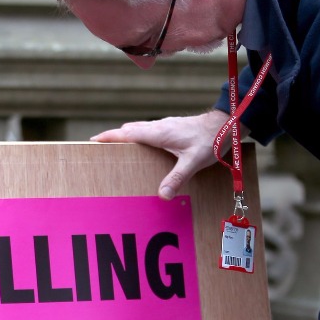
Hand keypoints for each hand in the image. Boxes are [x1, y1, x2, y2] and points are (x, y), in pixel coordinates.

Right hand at [93, 110, 228, 199]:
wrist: (225, 124)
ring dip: (126, 135)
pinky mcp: (172, 127)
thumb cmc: (211, 140)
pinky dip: (138, 135)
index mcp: (159, 133)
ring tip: (117, 146)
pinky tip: (143, 145)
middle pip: (129, 129)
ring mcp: (165, 125)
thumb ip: (177, 178)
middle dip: (113, 136)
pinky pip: (148, 130)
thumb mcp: (193, 161)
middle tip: (99, 146)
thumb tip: (162, 195)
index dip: (110, 137)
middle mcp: (159, 127)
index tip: (94, 140)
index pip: (128, 133)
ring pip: (139, 128)